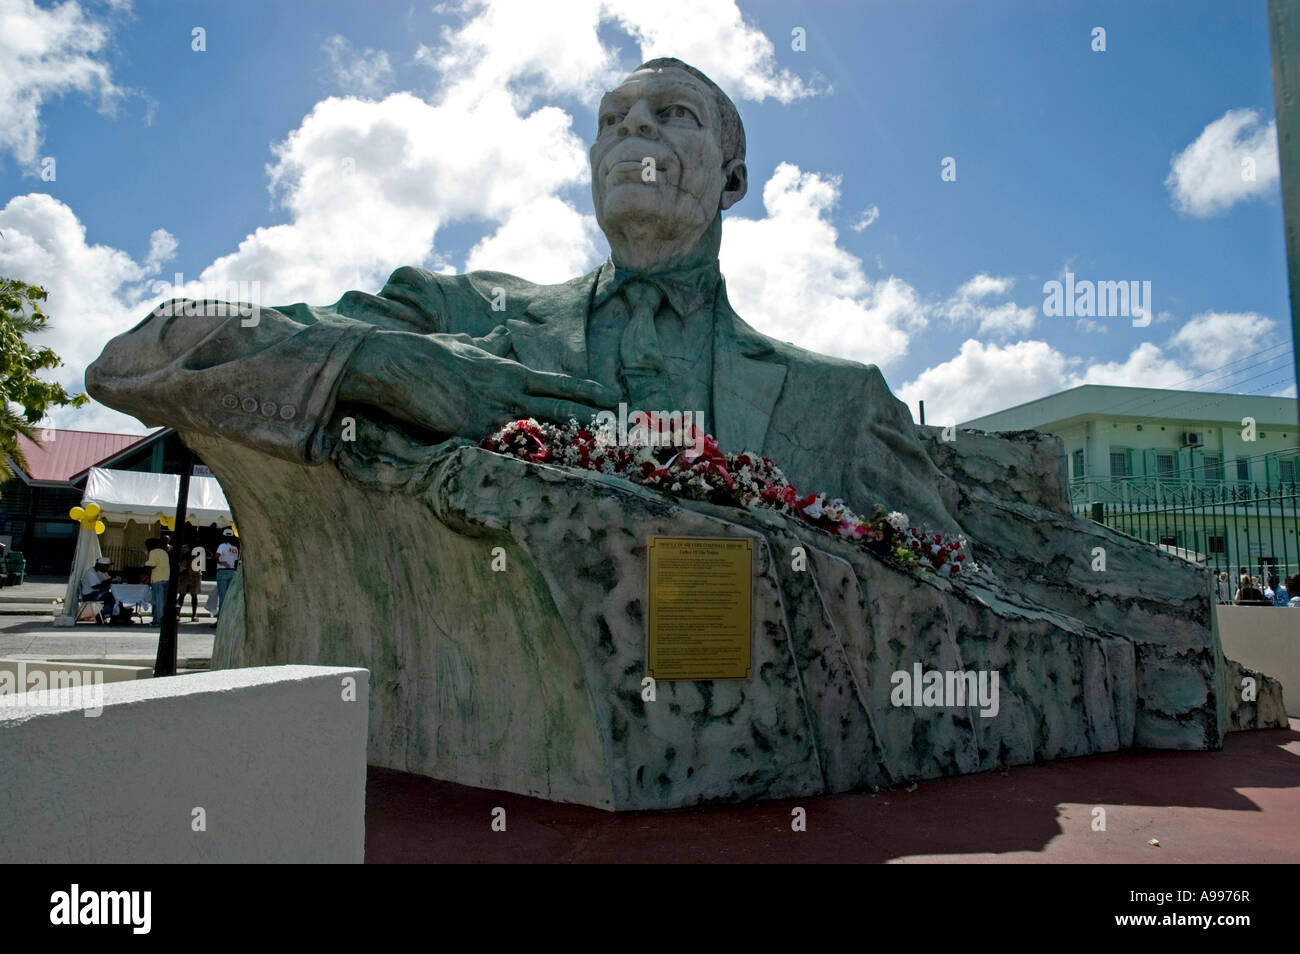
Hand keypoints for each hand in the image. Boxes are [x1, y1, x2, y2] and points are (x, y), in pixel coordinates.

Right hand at [340, 330, 619, 439]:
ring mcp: (490, 413)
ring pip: (539, 432)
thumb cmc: (428, 355)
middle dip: (590, 419)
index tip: (611, 396)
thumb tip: (504, 332)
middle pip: (559, 408)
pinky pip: (504, 451)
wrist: (397, 364)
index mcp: (508, 371)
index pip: (557, 383)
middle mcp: (506, 392)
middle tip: (619, 427)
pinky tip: (550, 472)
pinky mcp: (470, 432)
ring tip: (596, 453)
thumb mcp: (465, 345)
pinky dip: (525, 461)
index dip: (586, 391)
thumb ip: (490, 344)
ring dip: (565, 444)